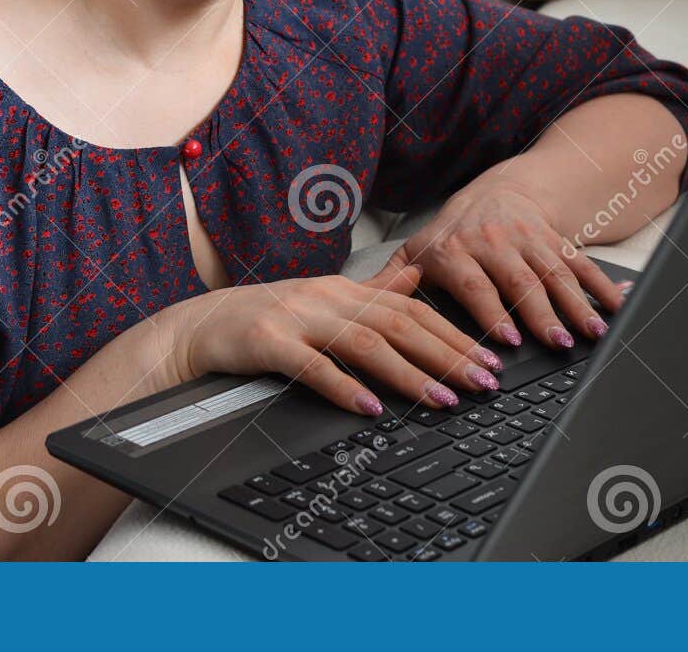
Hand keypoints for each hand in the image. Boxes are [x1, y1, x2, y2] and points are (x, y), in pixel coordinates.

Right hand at [161, 267, 502, 414]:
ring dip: (409, 374)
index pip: (412, 310)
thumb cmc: (264, 321)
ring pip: (364, 344)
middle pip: (399, 325)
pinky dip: (343, 386)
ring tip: (442, 399)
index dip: (454, 334)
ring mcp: (297, 318)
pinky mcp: (266, 342)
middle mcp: (327, 299)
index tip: (489, 360)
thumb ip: (372, 293)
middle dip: (447, 355)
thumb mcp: (324, 300)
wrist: (197, 326)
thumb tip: (418, 280)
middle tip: (483, 382)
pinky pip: (311, 366)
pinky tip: (369, 407)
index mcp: (346, 290)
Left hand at [378, 177, 626, 348]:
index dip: (492, 311)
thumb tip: (355, 308)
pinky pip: (582, 263)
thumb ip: (390, 281)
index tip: (507, 340)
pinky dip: (601, 286)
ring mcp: (530, 240)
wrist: (499, 190)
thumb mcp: (418, 251)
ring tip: (590, 332)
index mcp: (457, 249)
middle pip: (521, 281)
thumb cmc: (453, 232)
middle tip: (557, 344)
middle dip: (541, 314)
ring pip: (554, 274)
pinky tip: (616, 308)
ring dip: (575, 304)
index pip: (475, 283)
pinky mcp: (557, 241)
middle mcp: (495, 242)